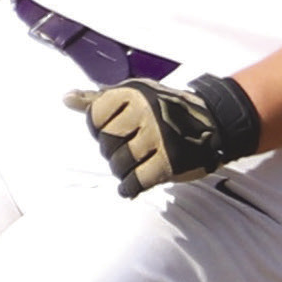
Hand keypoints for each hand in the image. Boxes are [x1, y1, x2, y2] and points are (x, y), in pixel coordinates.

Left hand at [66, 73, 261, 197]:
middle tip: (127, 151)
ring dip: (122, 170)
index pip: (94, 118)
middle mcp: (145, 114)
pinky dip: (130, 187)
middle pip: (106, 144)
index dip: (100, 129)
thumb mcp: (134, 94)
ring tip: (133, 166)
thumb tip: (66, 98)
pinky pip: (136, 181)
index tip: (114, 131)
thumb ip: (99, 99)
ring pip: (119, 164)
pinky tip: (130, 186)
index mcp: (133, 94)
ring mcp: (159, 138)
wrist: (216, 122)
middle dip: (113, 151)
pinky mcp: (170, 162)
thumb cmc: (166, 108)